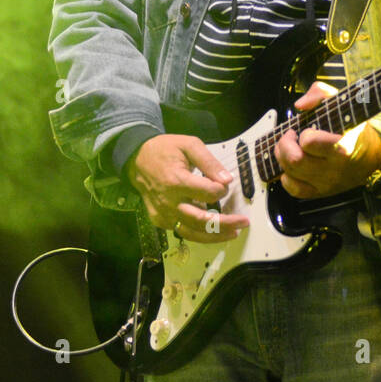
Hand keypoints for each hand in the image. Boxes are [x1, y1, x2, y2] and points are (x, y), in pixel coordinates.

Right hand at [130, 134, 248, 243]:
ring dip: (214, 236)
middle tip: (244, 222)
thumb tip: (228, 180)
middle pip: (201, 220)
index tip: (225, 184)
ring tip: (233, 233)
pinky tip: (213, 232)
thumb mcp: (189, 145)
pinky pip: (181, 231)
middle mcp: (169, 202)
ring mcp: (163, 213)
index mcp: (176, 181)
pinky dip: (198, 234)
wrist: (137, 159)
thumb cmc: (165, 150)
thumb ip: (209, 162)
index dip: (221, 190)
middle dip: (225, 223)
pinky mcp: (159, 220)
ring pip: (191, 232)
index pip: (208, 193)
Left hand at [275, 82, 380, 198]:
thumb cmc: (356, 128)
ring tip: (290, 147)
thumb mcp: (344, 103)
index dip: (303, 134)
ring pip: (290, 174)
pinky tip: (292, 167)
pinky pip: (294, 190)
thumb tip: (300, 105)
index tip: (307, 129)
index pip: (309, 143)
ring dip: (282, 157)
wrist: (374, 154)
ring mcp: (327, 182)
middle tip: (290, 136)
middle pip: (294, 160)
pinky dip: (286, 178)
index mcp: (343, 146)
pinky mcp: (321, 192)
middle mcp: (334, 168)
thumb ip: (321, 93)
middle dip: (285, 145)